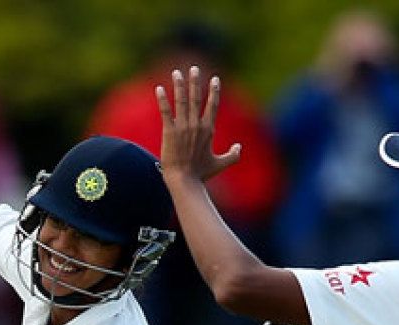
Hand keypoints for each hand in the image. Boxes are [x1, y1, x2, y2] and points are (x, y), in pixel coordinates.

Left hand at [155, 66, 241, 182]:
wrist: (185, 181)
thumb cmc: (201, 174)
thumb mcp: (220, 164)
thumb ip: (232, 155)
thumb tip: (239, 147)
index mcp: (208, 130)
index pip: (212, 106)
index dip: (214, 91)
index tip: (214, 79)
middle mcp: (196, 125)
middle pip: (196, 98)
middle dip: (195, 81)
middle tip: (194, 68)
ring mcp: (183, 127)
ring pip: (181, 100)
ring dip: (179, 85)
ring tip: (176, 72)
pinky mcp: (169, 131)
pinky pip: (166, 111)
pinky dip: (162, 99)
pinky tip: (158, 88)